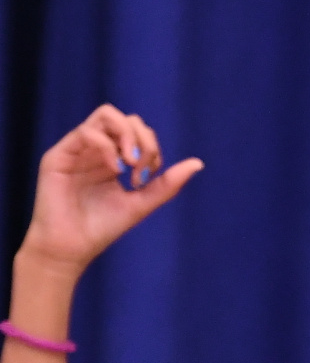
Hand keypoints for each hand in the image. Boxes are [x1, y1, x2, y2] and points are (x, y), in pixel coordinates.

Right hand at [17, 106, 201, 272]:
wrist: (72, 248)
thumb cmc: (103, 228)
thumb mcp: (142, 203)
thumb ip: (167, 184)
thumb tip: (198, 163)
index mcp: (114, 159)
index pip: (139, 132)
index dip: (152, 148)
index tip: (149, 177)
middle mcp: (96, 150)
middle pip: (126, 119)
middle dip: (144, 139)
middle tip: (143, 169)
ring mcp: (77, 150)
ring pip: (106, 115)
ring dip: (128, 135)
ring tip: (132, 163)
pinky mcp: (59, 155)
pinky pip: (85, 132)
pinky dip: (107, 146)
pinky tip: (115, 169)